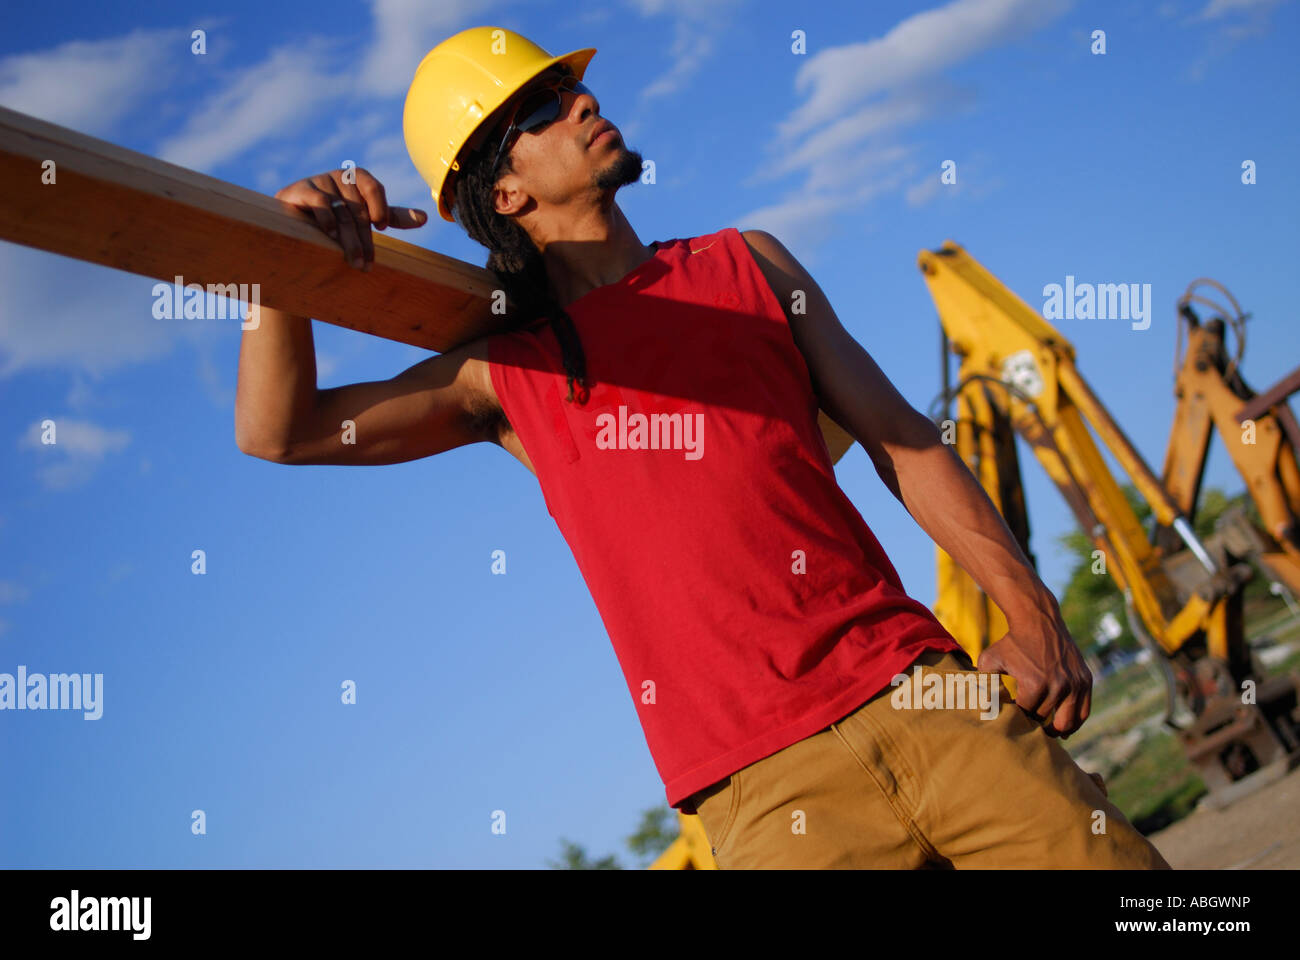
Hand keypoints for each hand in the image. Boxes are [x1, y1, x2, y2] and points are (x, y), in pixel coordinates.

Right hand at [274, 168, 426, 270]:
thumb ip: (393, 215)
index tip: (382, 228)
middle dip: (365, 239)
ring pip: (341, 211)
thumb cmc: (337, 215)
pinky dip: (326, 218)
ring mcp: (319, 181)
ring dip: (349, 240)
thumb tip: (426, 218)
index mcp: (358, 177)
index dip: (380, 207)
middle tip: (367, 265)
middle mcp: (340, 176)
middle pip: (358, 208)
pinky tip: (331, 234)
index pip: (374, 187)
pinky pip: (318, 201)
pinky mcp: (299, 190)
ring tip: (355, 263)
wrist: (295, 218)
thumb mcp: (366, 215)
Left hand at [976, 606, 1092, 738]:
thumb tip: (979, 706)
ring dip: (1056, 730)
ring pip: (1067, 721)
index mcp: (1034, 684)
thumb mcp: (989, 660)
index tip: (1011, 716)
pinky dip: (1075, 723)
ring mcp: (1074, 684)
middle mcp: (1058, 686)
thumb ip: (982, 683)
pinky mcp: (1085, 680)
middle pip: (1045, 719)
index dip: (1017, 718)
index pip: (1025, 715)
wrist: (1038, 620)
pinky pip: (1084, 711)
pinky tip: (1064, 731)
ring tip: (1047, 735)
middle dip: (1034, 724)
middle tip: (1026, 726)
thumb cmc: (1010, 642)